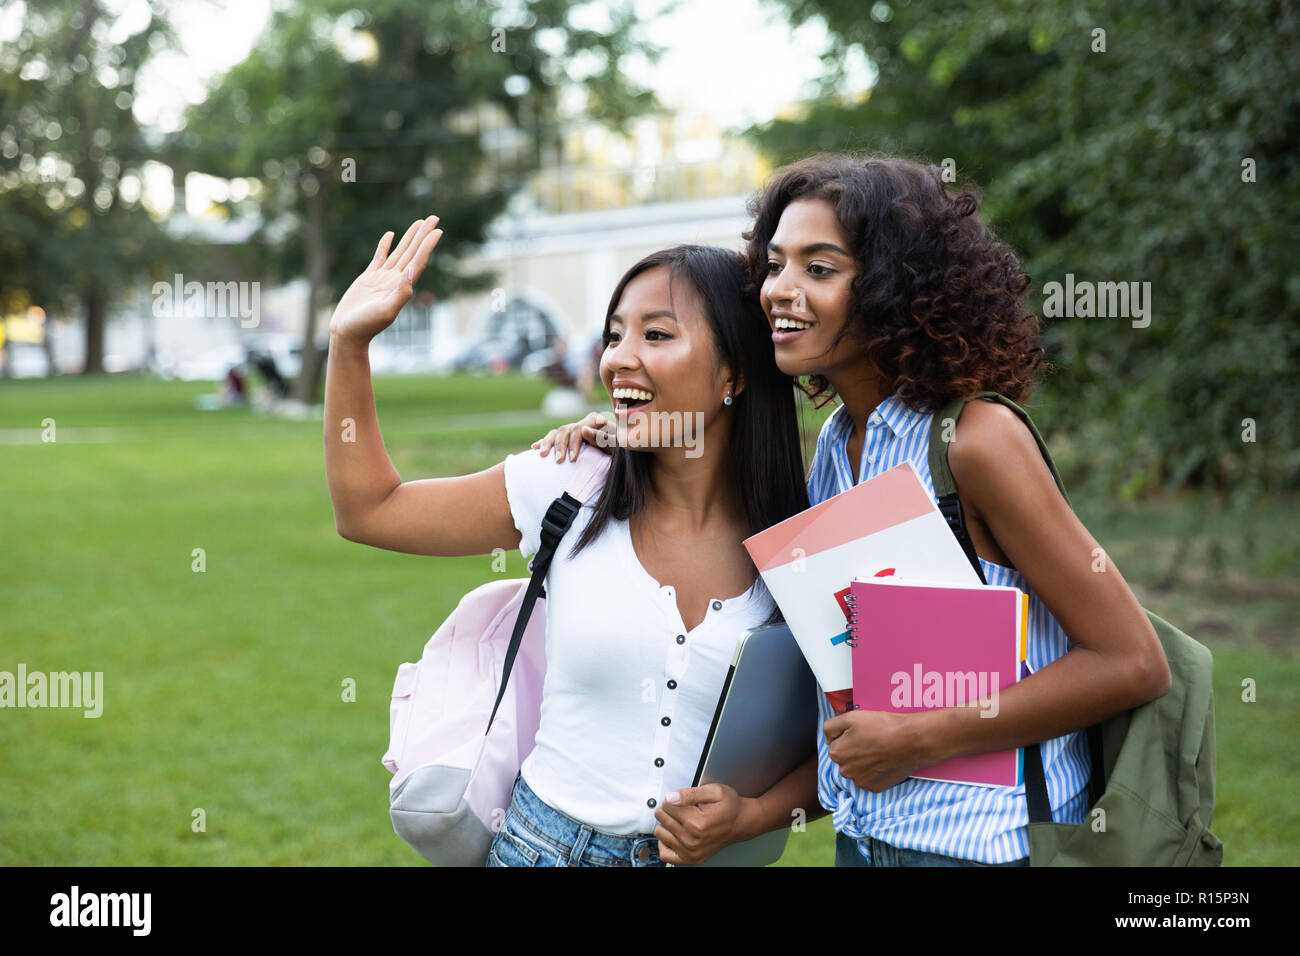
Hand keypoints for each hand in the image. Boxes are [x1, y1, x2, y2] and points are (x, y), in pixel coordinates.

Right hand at [328, 216, 442, 344]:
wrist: (348, 333)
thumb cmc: (366, 326)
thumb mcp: (386, 311)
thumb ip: (401, 293)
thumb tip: (413, 272)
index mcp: (402, 286)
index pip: (419, 261)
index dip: (428, 245)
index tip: (438, 230)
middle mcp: (395, 280)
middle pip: (413, 252)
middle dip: (423, 235)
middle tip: (434, 218)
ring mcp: (382, 278)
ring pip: (399, 252)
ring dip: (410, 237)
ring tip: (419, 222)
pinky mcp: (368, 278)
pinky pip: (380, 257)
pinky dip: (385, 245)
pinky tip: (391, 235)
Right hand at [532, 411, 614, 460]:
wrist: (621, 457)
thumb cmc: (621, 452)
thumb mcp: (616, 447)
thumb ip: (602, 438)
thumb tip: (583, 429)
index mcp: (596, 421)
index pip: (579, 429)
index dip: (574, 444)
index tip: (573, 460)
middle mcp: (584, 423)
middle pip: (565, 430)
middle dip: (560, 446)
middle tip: (558, 461)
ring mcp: (575, 430)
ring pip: (557, 432)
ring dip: (548, 443)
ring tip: (542, 454)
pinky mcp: (570, 438)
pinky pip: (554, 437)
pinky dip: (544, 442)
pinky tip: (535, 448)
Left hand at [653, 784, 751, 865]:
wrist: (740, 823)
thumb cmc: (729, 807)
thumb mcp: (714, 791)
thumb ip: (690, 793)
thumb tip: (670, 798)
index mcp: (697, 823)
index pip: (666, 805)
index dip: (673, 798)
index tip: (682, 799)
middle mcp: (693, 840)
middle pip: (662, 818)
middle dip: (669, 809)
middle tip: (683, 808)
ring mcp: (691, 852)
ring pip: (660, 833)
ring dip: (666, 824)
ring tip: (680, 820)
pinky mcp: (690, 859)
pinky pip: (665, 854)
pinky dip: (666, 842)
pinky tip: (675, 834)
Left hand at [823, 709, 931, 791]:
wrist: (910, 741)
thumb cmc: (880, 726)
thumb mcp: (850, 717)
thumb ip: (830, 727)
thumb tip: (827, 739)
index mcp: (836, 753)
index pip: (835, 743)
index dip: (847, 735)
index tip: (861, 732)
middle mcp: (845, 772)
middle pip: (846, 758)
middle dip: (854, 750)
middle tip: (871, 739)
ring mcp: (861, 781)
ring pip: (857, 769)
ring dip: (864, 762)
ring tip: (879, 750)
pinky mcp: (876, 788)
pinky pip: (870, 778)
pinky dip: (875, 771)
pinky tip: (884, 761)